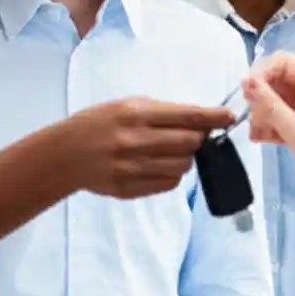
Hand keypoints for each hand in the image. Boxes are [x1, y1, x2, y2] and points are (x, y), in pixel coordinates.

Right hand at [61, 97, 235, 198]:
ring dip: (184, 158)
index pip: (187, 116)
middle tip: (190, 137)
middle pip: (190, 144)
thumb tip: (202, 119)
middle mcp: (135, 141)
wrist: (64, 155)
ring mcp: (132, 168)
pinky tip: (157, 165)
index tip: (229, 117)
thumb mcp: (126, 106)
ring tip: (168, 152)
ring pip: (182, 166)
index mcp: (135, 115)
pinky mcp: (130, 189)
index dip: (213, 117)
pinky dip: (171, 175)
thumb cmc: (98, 124)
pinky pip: (168, 184)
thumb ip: (163, 112)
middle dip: (197, 139)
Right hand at [243, 52, 294, 218]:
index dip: (262, 71)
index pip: (286, 63)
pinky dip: (269, 127)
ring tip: (256, 134)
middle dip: (262, 97)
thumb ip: (270, 106)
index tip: (244, 91)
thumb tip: (246, 82)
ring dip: (263, 114)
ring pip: (278, 102)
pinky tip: (260, 139)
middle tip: (252, 118)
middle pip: (280, 81)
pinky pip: (281, 120)